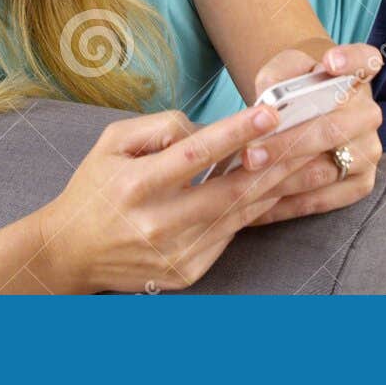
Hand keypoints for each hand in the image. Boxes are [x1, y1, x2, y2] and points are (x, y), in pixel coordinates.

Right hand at [36, 104, 318, 292]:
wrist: (70, 252)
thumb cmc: (95, 188)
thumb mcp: (112, 142)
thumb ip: (159, 127)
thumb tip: (206, 131)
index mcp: (135, 185)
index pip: (193, 155)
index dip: (233, 133)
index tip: (269, 113)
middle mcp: (157, 224)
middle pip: (229, 191)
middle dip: (276, 162)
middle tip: (314, 138)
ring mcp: (175, 254)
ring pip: (239, 215)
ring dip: (280, 187)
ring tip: (315, 163)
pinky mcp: (187, 272)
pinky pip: (231, 235)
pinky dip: (257, 210)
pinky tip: (282, 189)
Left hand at [239, 45, 384, 226]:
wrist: (304, 117)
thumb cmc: (292, 90)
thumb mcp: (282, 73)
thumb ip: (277, 77)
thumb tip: (266, 100)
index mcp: (356, 76)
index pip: (366, 61)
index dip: (350, 62)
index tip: (329, 63)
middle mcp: (369, 113)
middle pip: (333, 129)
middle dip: (287, 145)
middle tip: (250, 155)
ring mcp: (369, 150)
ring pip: (325, 170)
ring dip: (282, 179)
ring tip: (245, 184)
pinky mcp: (362, 182)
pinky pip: (326, 199)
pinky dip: (290, 205)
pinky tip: (259, 208)